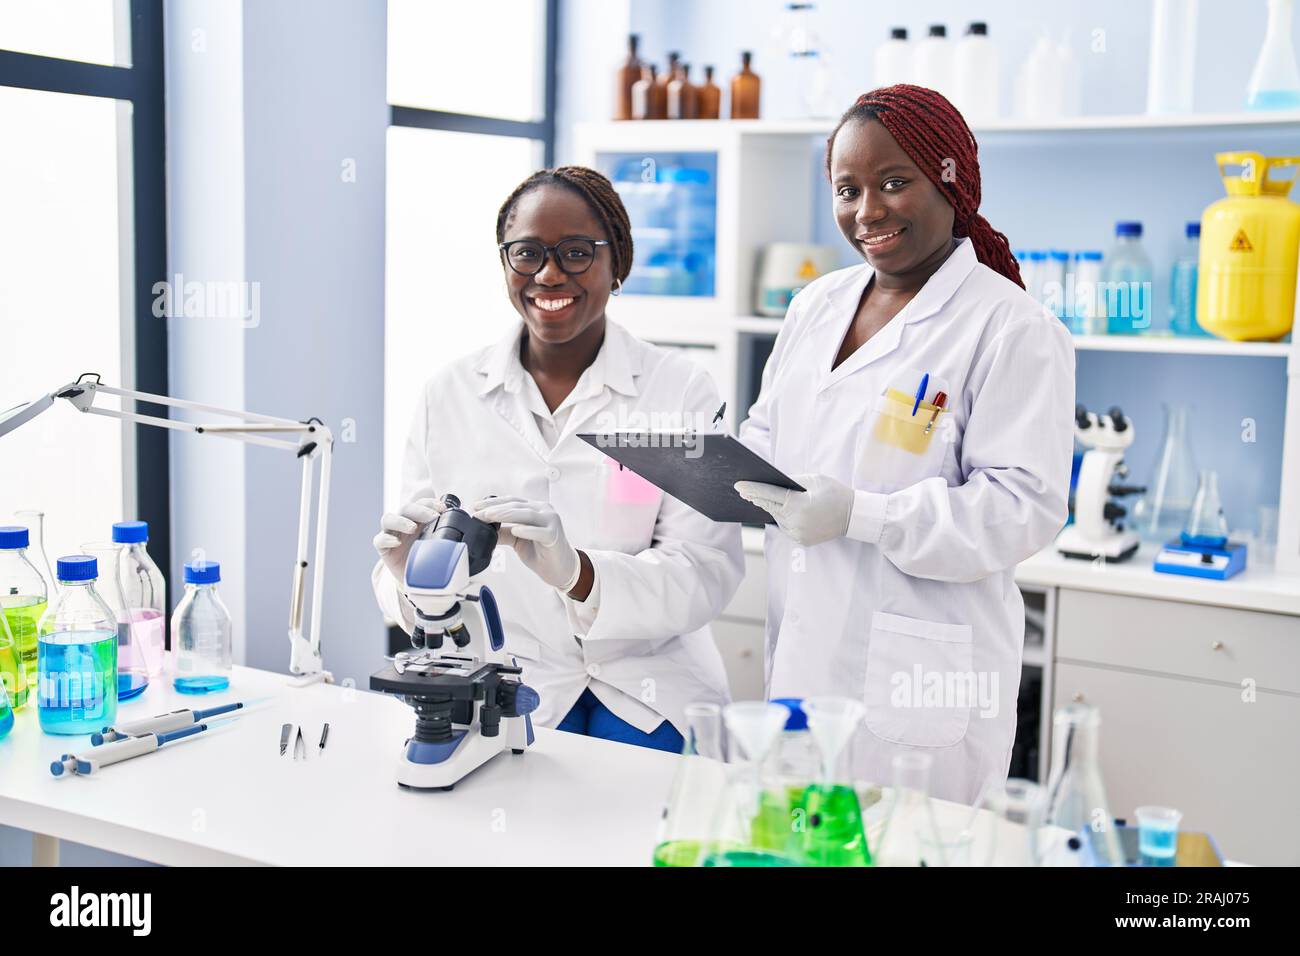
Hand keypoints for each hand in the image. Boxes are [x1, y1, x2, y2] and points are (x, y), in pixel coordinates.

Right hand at [373, 496, 446, 582]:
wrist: (419, 581)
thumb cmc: (430, 558)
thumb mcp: (441, 545)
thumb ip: (451, 535)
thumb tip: (471, 528)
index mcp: (418, 519)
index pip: (422, 504)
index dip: (431, 503)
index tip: (443, 508)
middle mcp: (404, 523)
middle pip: (406, 508)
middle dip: (420, 510)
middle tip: (433, 517)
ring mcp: (392, 534)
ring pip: (388, 519)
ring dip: (401, 521)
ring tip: (412, 528)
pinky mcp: (384, 549)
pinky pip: (379, 540)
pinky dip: (386, 539)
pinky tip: (396, 542)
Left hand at [471, 496, 580, 591]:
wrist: (562, 569)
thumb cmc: (542, 552)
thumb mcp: (518, 541)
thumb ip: (504, 533)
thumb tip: (484, 529)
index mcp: (535, 509)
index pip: (511, 501)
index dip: (493, 502)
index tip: (476, 506)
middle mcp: (544, 511)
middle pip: (517, 506)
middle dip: (495, 509)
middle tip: (478, 513)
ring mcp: (551, 521)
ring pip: (526, 515)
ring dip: (506, 515)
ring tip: (490, 516)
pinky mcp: (554, 535)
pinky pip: (540, 532)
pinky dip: (527, 531)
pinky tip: (516, 530)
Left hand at [734, 474, 853, 546]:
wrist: (853, 516)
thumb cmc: (834, 493)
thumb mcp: (814, 479)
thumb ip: (791, 480)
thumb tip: (772, 481)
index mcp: (798, 504)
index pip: (769, 495)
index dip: (752, 490)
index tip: (738, 485)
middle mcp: (796, 522)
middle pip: (770, 507)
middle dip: (757, 498)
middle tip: (743, 491)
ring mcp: (798, 533)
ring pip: (777, 518)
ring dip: (772, 508)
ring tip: (763, 498)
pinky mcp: (801, 541)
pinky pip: (785, 527)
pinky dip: (783, 518)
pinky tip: (783, 510)